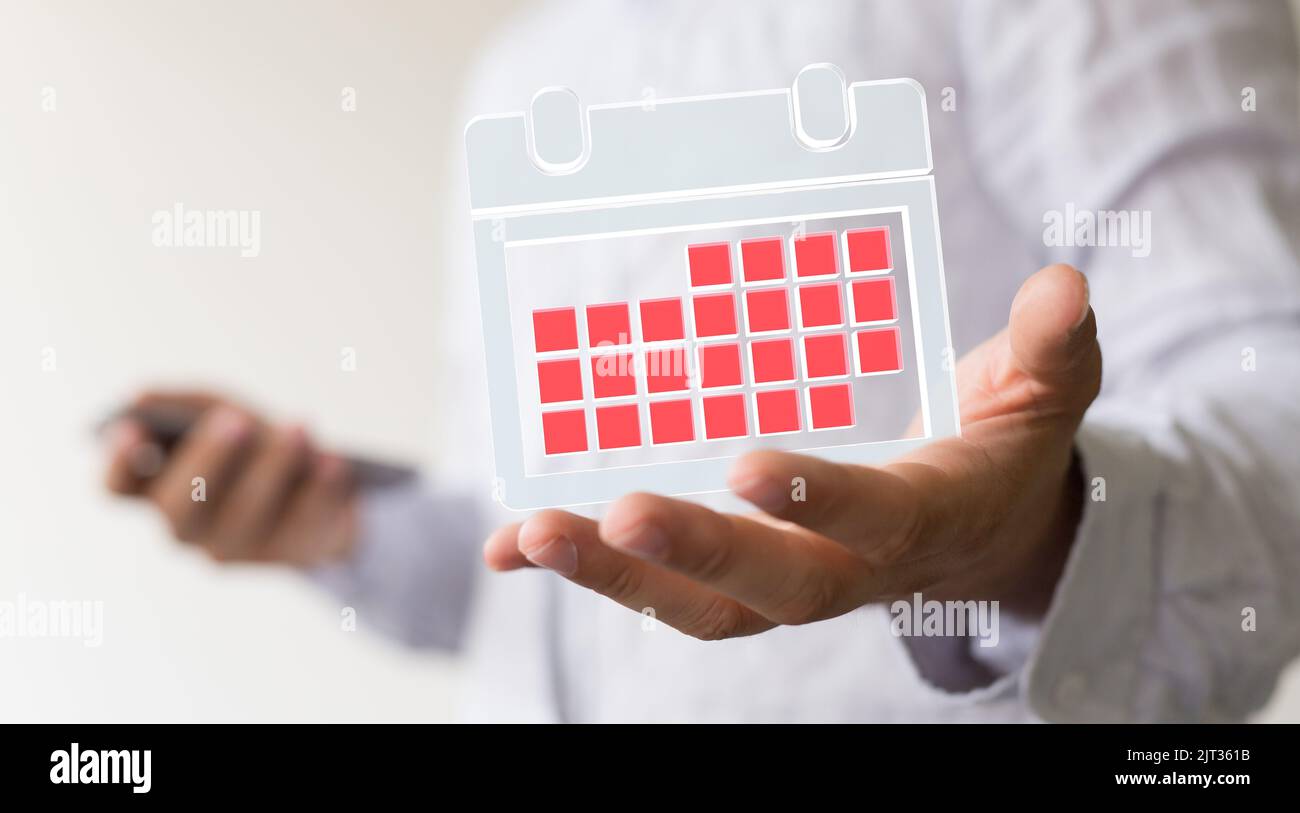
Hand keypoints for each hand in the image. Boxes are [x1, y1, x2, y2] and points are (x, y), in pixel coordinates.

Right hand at [103, 391, 357, 565]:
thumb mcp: (224, 410)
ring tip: (298, 427)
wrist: (325, 481)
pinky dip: (319, 490)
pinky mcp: (290, 554)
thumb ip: (185, 403)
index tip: (136, 427)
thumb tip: (139, 398)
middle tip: (236, 420)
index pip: (117, 489)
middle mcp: (187, 527)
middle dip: (209, 462)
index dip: (118, 464)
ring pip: (245, 518)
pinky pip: (303, 526)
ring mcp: (236, 549)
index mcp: (158, 488)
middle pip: (180, 509)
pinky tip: (331, 460)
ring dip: (272, 468)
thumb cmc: (257, 441)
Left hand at [483, 264, 1099, 638]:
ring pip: (701, 604)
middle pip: (770, 585)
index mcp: (922, 517)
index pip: (872, 517)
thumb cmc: (999, 446)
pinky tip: (510, 546)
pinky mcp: (741, 578)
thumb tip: (1066, 285)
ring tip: (534, 535)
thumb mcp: (1042, 392)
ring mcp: (787, 584)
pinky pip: (661, 588)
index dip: (816, 499)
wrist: (978, 525)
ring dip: (615, 576)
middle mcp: (848, 569)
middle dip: (695, 553)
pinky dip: (588, 571)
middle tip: (615, 512)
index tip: (750, 465)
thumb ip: (1051, 346)